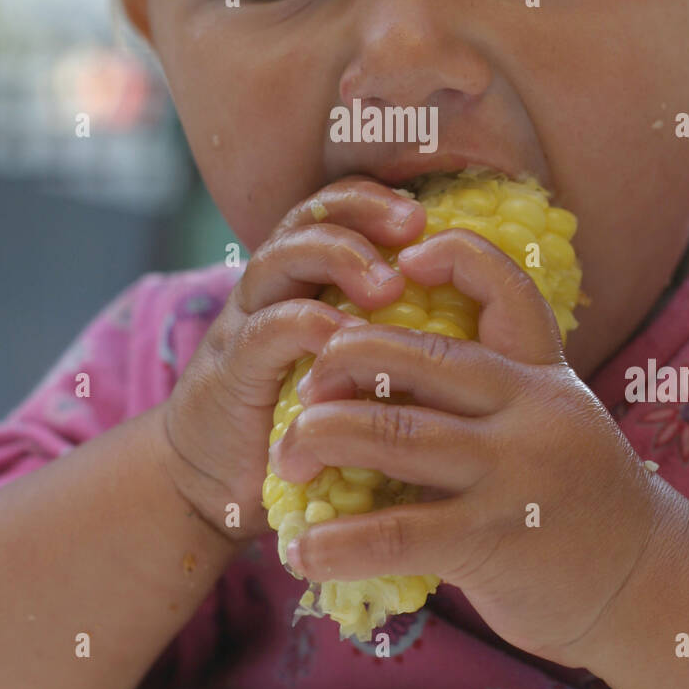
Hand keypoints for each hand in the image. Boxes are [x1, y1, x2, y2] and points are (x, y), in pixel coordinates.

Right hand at [158, 178, 425, 544]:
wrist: (215, 488)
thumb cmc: (305, 429)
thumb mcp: (353, 372)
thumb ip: (394, 339)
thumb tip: (474, 320)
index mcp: (304, 280)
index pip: (335, 209)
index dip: (376, 199)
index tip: (427, 215)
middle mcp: (272, 289)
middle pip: (309, 216)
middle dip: (364, 212)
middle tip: (415, 227)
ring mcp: (245, 324)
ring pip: (283, 257)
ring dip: (339, 258)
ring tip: (389, 286)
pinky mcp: (229, 372)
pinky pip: (266, 329)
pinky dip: (308, 327)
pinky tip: (344, 340)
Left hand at [270, 227, 681, 665]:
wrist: (649, 584)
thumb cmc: (583, 499)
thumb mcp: (557, 422)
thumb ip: (496, 393)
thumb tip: (389, 375)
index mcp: (542, 374)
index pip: (504, 287)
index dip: (451, 256)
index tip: (400, 260)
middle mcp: (530, 411)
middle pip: (420, 356)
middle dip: (342, 361)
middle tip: (300, 388)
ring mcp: (513, 474)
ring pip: (394, 435)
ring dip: (320, 440)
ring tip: (284, 457)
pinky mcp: (494, 540)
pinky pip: (396, 533)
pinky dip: (337, 541)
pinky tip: (301, 551)